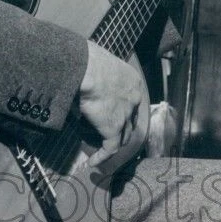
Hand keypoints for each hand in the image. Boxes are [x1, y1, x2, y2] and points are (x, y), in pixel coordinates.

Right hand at [78, 42, 144, 167]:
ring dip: (114, 143)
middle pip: (131, 119)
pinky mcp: (113, 128)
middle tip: (109, 134)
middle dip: (122, 128)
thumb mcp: (100, 64)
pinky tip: (93, 162)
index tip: (113, 113)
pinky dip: (102, 156)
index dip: (124, 109)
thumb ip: (99, 76)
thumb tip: (86, 83)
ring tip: (102, 150)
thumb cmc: (88, 59)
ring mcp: (126, 115)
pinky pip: (110, 147)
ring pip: (123, 135)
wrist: (87, 69)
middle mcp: (135, 99)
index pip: (131, 100)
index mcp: (133, 81)